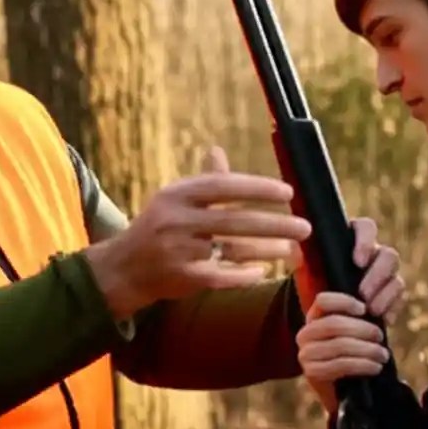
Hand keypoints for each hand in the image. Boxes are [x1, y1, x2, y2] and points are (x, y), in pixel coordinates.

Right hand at [84, 145, 311, 318]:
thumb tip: (218, 150)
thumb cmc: (157, 227)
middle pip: (235, 221)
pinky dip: (243, 275)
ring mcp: (178, 250)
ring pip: (233, 250)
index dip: (257, 188)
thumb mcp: (173, 199)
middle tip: (304, 227)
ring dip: (267, 250)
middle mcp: (175, 220)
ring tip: (293, 250)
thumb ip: (203, 180)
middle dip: (274, 224)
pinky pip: (221, 276)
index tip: (287, 192)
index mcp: (176, 194)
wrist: (123, 268)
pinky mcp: (181, 278)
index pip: (223, 186)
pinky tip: (263, 271)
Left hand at [292, 217, 403, 324]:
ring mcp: (386, 276)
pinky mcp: (391, 297)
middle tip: (362, 293)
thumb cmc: (313, 277)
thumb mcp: (306, 265)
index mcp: (355, 238)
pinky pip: (399, 301)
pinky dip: (392, 310)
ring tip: (371, 311)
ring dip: (386, 295)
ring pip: (396, 279)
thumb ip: (302, 254)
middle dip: (378, 275)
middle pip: (389, 255)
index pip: (367, 228)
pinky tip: (383, 320)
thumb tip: (295, 247)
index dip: (366, 242)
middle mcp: (375, 254)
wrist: (322, 304)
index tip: (356, 262)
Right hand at [296, 291, 390, 411]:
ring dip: (366, 350)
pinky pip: (341, 365)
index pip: (323, 301)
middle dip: (362, 329)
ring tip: (383, 355)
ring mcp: (306, 354)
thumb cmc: (350, 353)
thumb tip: (374, 308)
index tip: (365, 309)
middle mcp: (305, 334)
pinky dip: (362, 365)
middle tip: (380, 337)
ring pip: (339, 345)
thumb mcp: (352, 332)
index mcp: (314, 317)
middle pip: (333, 324)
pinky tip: (375, 367)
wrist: (341, 388)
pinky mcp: (312, 373)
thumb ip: (358, 319)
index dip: (345, 302)